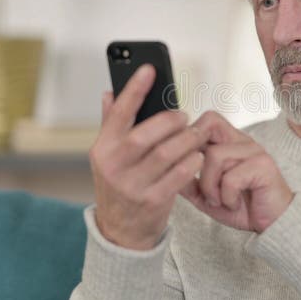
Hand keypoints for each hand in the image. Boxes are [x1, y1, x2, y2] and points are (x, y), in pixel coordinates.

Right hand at [89, 64, 209, 249]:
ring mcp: (132, 185)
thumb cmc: (120, 184)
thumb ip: (111, 123)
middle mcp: (114, 166)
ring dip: (187, 140)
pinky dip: (192, 162)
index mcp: (102, 149)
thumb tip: (109, 91)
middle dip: (170, 121)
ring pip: (167, 154)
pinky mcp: (153, 201)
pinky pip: (180, 175)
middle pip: (146, 134)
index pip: (118, 113)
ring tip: (196, 134)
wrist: (121, 231)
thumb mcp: (108, 156)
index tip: (149, 68)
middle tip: (184, 116)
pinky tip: (198, 156)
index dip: (134, 89)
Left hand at [179, 111, 293, 233]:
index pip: (206, 120)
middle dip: (195, 148)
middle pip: (210, 122)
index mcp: (230, 144)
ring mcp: (254, 151)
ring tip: (218, 200)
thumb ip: (189, 183)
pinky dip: (226, 196)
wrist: (273, 224)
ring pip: (214, 156)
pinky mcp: (263, 166)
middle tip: (194, 175)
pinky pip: (231, 177)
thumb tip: (164, 171)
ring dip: (209, 185)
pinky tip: (232, 205)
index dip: (188, 135)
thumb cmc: (243, 207)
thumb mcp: (208, 196)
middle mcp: (242, 141)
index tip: (180, 160)